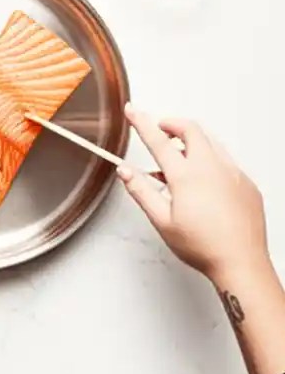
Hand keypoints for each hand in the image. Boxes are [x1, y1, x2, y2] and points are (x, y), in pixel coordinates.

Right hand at [118, 104, 268, 284]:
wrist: (242, 263)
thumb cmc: (203, 246)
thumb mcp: (162, 221)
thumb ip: (141, 191)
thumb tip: (125, 171)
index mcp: (187, 177)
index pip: (159, 141)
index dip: (142, 122)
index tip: (133, 110)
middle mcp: (213, 169)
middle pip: (192, 129)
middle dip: (172, 124)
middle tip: (160, 129)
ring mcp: (233, 173)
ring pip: (211, 142)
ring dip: (191, 141)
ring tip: (178, 161)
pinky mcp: (246, 183)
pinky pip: (226, 160)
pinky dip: (209, 159)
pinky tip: (202, 182)